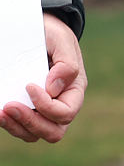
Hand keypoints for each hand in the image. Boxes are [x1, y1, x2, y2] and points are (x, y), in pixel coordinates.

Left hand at [1, 13, 86, 142]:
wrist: (38, 31)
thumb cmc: (51, 35)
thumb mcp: (62, 40)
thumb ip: (67, 64)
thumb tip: (54, 89)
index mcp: (73, 91)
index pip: (65, 113)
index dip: (47, 106)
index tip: (28, 85)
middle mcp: (60, 105)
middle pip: (53, 131)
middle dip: (31, 122)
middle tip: (10, 106)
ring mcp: (42, 110)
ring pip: (34, 134)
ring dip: (16, 126)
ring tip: (0, 112)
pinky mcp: (26, 108)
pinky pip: (19, 127)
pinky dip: (8, 123)